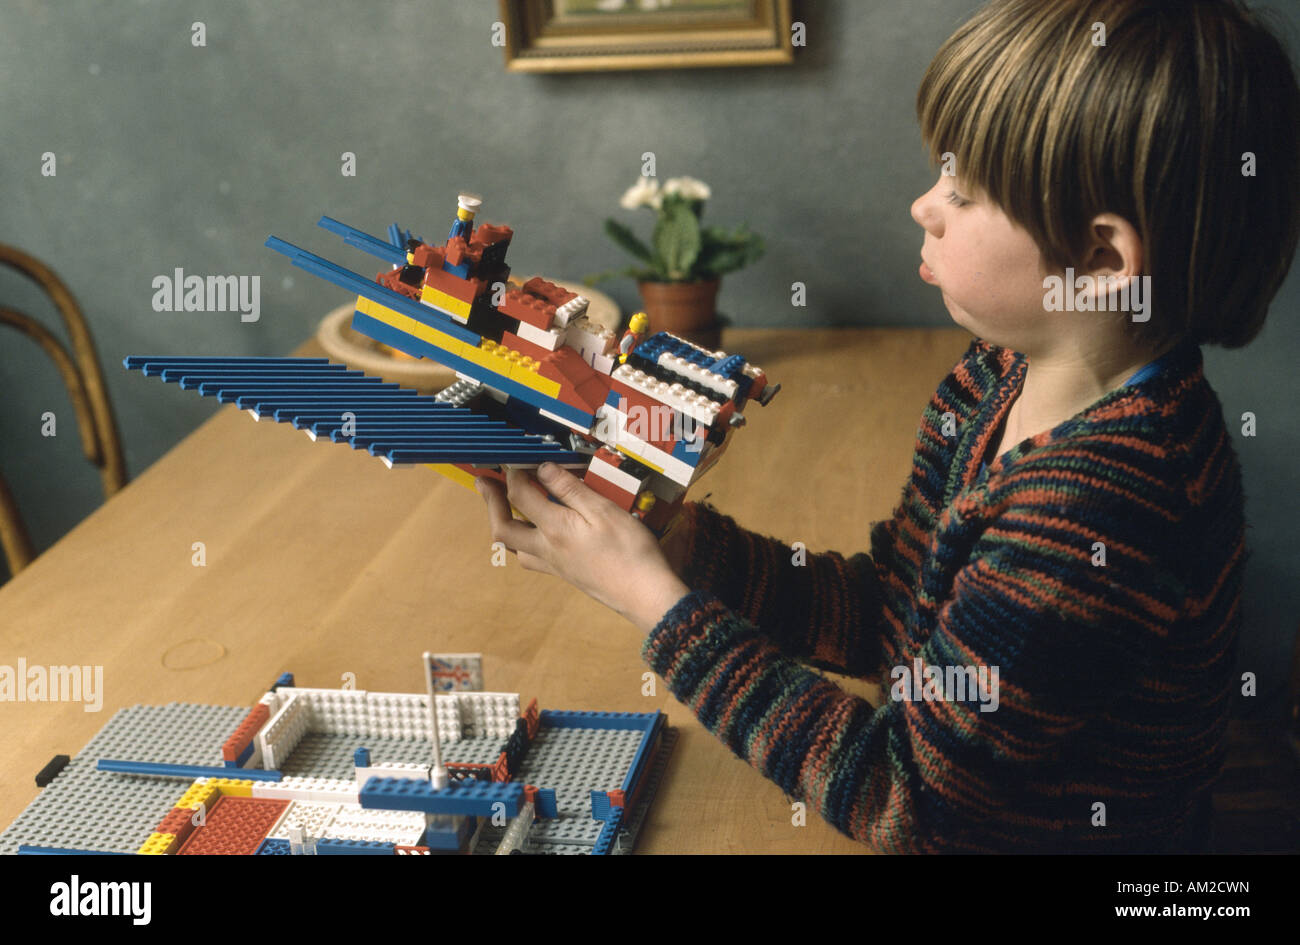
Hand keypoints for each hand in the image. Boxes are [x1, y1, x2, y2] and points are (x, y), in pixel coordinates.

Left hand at [477, 463, 690, 633]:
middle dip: (490, 504)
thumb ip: (570, 489)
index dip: (514, 475)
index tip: (516, 459)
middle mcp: (547, 549)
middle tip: (484, 483)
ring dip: (503, 524)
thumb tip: (543, 468)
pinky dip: (522, 542)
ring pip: (514, 548)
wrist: (645, 595)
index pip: (520, 496)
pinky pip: (531, 558)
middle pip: (503, 528)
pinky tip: (534, 534)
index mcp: (555, 529)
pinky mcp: (564, 574)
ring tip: (504, 506)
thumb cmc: (630, 552)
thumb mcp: (603, 510)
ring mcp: (554, 565)